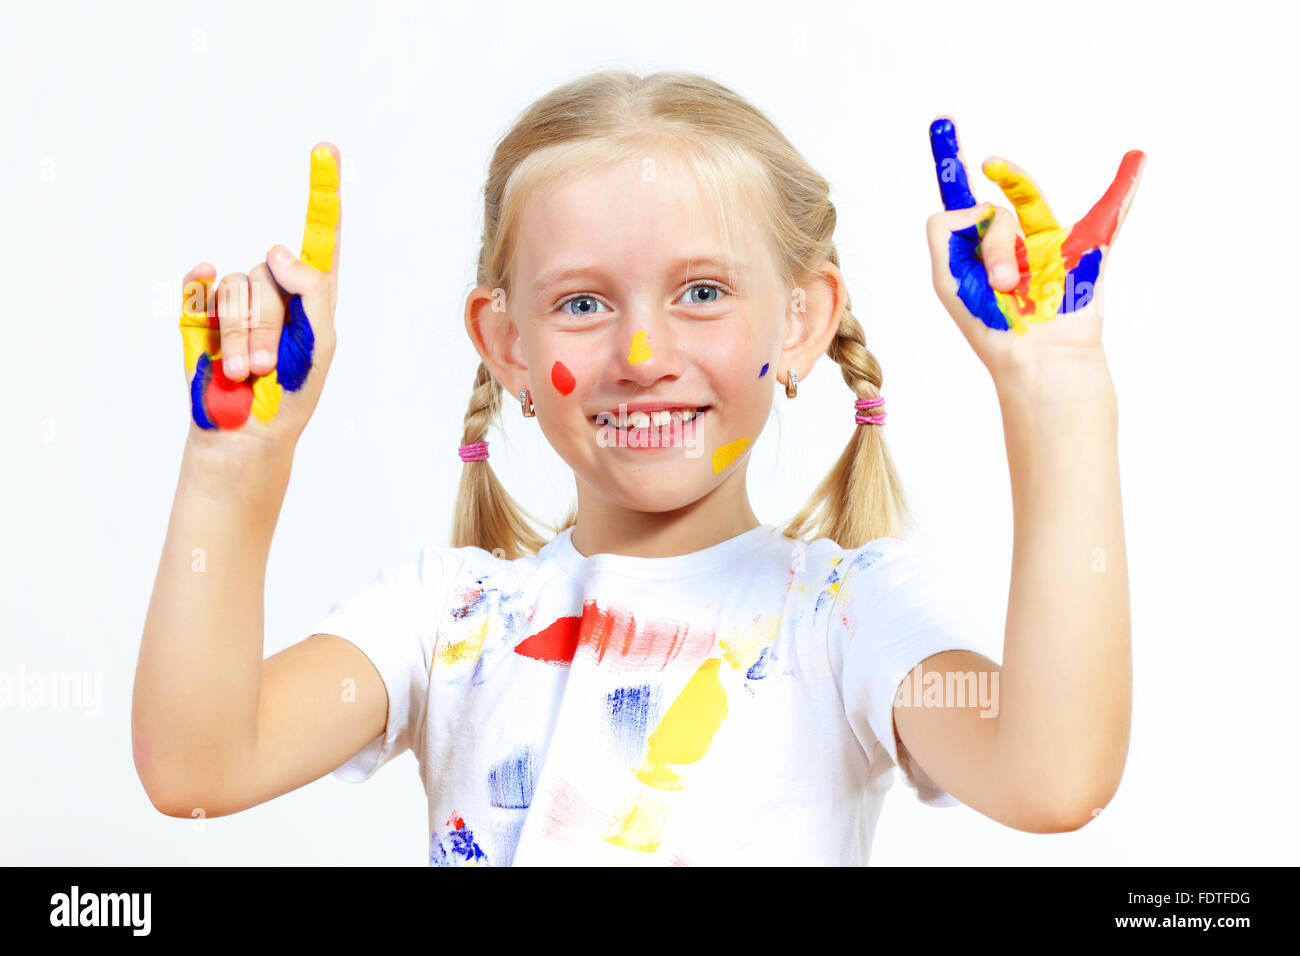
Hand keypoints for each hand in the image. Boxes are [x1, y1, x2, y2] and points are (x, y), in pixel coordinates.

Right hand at [178, 142, 342, 451]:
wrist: (250, 431)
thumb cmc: (294, 389)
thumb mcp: (321, 342)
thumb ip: (312, 291)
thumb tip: (278, 247)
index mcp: (313, 291)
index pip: (320, 234)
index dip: (323, 191)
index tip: (325, 148)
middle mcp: (275, 286)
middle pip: (270, 271)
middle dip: (269, 324)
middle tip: (270, 365)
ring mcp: (237, 297)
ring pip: (236, 286)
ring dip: (241, 334)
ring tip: (248, 369)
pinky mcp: (201, 310)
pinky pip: (198, 287)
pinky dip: (199, 298)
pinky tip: (206, 314)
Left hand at [924, 116, 1144, 383]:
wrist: (1035, 359)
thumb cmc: (991, 325)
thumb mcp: (947, 278)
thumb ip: (945, 232)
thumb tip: (976, 204)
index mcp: (974, 247)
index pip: (960, 198)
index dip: (950, 163)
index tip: (941, 123)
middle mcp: (1010, 238)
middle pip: (992, 211)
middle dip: (989, 243)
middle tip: (997, 281)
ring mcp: (1046, 241)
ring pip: (1026, 210)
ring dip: (1008, 251)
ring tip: (1010, 286)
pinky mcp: (1081, 249)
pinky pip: (1105, 211)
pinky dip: (1122, 187)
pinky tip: (1135, 159)